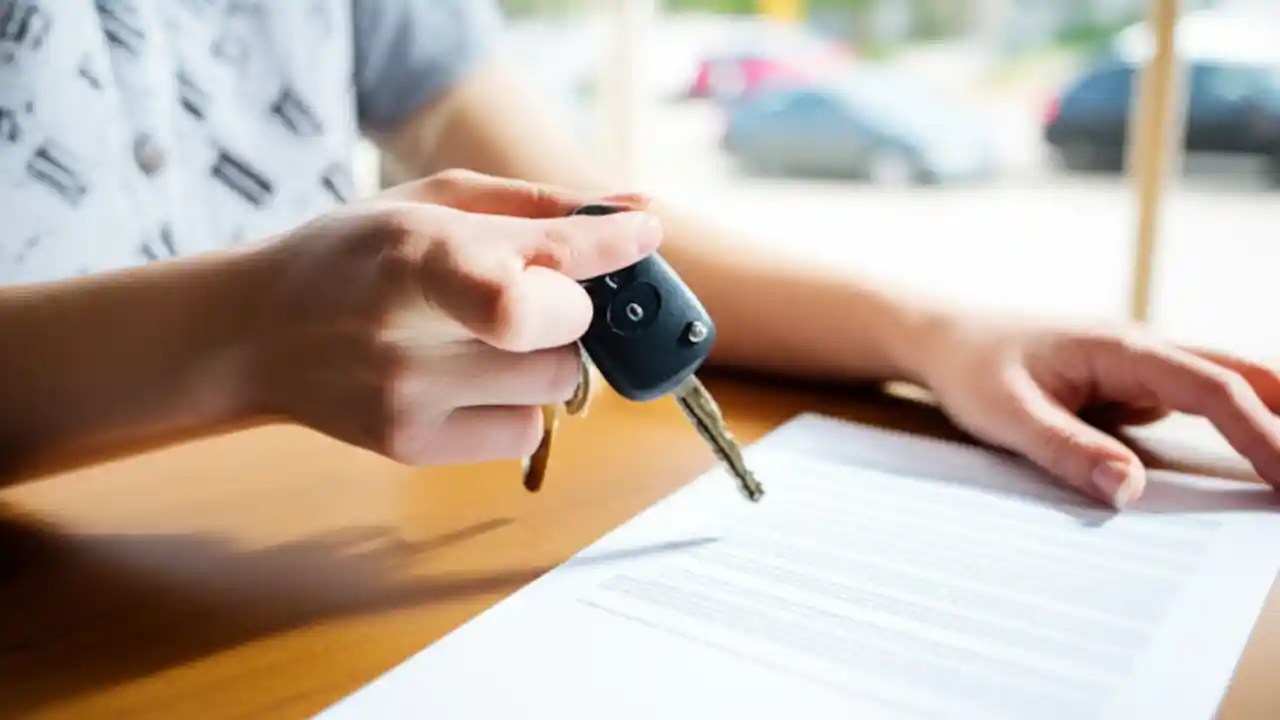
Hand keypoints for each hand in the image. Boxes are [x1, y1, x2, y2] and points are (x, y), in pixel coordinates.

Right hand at [247, 170, 658, 464]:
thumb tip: (644, 217)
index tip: (641, 238)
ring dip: (545, 357)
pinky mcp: (412, 447)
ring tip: (484, 336)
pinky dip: (517, 403)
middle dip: (570, 310)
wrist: (256, 332)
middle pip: (565, 333)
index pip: (533, 268)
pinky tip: (467, 378)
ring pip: (556, 385)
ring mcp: (408, 398)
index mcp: (414, 251)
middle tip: (530, 294)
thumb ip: (542, 208)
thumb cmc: (358, 255)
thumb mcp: (434, 202)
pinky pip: (526, 432)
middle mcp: (407, 331)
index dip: (601, 253)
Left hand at [916, 315, 1279, 507]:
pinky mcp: (1128, 385)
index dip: (1261, 434)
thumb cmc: (970, 369)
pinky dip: (1230, 427)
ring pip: (1221, 387)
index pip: (1212, 391)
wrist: (942, 337)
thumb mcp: (1006, 416)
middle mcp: (1141, 350)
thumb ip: (1067, 450)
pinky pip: (1191, 406)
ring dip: (1263, 421)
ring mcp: (1138, 367)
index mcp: (1120, 349)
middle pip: (1240, 377)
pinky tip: (1249, 458)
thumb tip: (1129, 492)